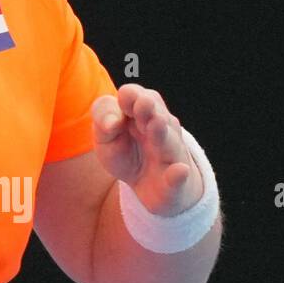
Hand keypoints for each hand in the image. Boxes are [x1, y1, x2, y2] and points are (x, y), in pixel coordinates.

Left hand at [91, 83, 202, 216]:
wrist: (148, 186)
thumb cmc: (124, 153)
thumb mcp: (104, 137)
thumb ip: (103, 122)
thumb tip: (112, 122)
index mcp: (139, 113)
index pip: (134, 95)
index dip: (127, 97)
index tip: (122, 106)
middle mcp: (160, 127)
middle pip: (155, 113)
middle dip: (149, 108)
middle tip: (143, 104)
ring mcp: (170, 153)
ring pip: (169, 141)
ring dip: (162, 133)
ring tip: (156, 124)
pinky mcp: (174, 180)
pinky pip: (178, 177)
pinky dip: (178, 174)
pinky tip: (180, 170)